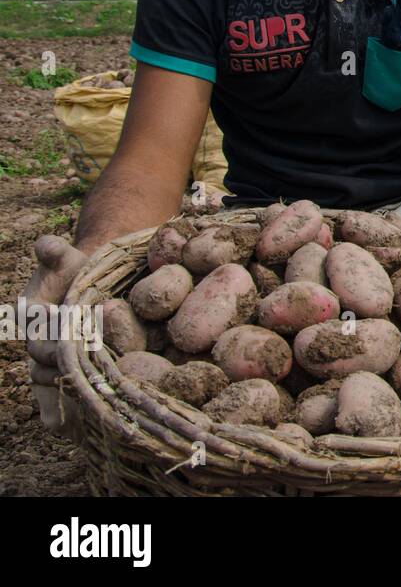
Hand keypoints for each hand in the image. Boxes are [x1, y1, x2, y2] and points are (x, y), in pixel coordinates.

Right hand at [21, 235, 87, 438]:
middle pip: (46, 366)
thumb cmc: (77, 267)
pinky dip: (66, 417)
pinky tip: (77, 436)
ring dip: (61, 406)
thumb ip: (54, 253)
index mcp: (32, 316)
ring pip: (51, 388)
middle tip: (83, 387)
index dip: (53, 343)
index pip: (38, 336)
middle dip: (63, 375)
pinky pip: (63, 398)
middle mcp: (39, 343)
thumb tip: (47, 243)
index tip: (71, 351)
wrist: (90, 279)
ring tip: (75, 427)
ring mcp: (52, 361)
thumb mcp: (66, 257)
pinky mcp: (71, 373)